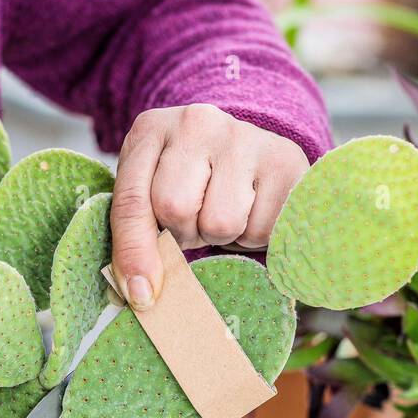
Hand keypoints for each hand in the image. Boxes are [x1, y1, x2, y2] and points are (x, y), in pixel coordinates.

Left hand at [111, 105, 308, 308]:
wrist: (249, 152)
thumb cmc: (191, 183)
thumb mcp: (151, 198)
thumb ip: (137, 237)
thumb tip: (140, 295)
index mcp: (151, 130)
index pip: (132, 200)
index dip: (134, 252)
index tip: (141, 294)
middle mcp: (197, 122)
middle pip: (175, 208)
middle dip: (184, 232)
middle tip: (195, 222)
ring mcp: (244, 136)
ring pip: (220, 221)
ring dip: (221, 235)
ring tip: (225, 212)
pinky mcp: (285, 160)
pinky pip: (260, 228)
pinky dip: (254, 235)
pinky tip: (253, 210)